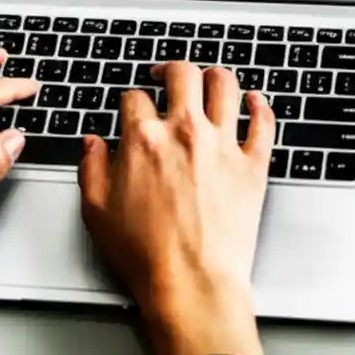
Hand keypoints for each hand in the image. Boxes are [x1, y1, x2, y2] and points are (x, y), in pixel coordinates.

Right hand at [78, 63, 275, 354]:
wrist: (191, 284)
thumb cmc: (146, 255)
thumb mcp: (96, 211)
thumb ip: (91, 167)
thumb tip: (92, 143)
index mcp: (143, 139)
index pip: (134, 97)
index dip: (130, 100)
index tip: (132, 108)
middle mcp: (185, 132)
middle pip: (182, 74)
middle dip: (171, 70)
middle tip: (167, 75)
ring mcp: (223, 145)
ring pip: (224, 85)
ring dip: (214, 76)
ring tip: (208, 78)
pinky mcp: (253, 165)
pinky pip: (263, 122)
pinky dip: (260, 106)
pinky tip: (253, 101)